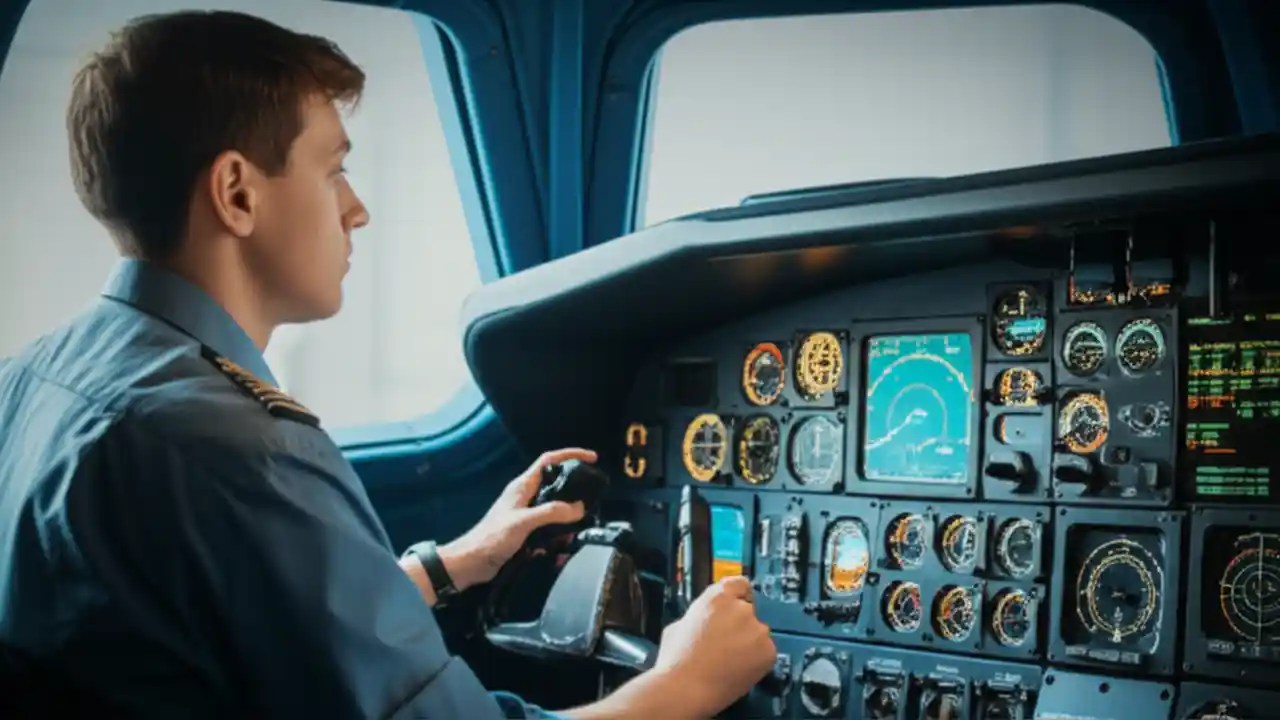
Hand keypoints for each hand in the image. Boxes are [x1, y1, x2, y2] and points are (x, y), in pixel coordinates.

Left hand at [438, 447, 595, 590]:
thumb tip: (579, 507)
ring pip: (555, 510)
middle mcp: (526, 496)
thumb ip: (551, 512)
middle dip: (574, 491)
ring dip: (567, 520)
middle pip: (555, 485)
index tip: (592, 458)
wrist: (472, 562)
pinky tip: (563, 548)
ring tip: (579, 530)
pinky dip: (558, 536)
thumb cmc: (493, 537)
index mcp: (523, 486)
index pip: (549, 461)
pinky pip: (549, 529)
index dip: (570, 455)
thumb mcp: (524, 522)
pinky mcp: (526, 532)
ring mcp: (526, 514)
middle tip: (592, 500)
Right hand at [650, 576, 776, 716]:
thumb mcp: (679, 624)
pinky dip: (757, 660)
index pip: (740, 584)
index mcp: (717, 597)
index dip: (738, 596)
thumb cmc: (675, 660)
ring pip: (758, 633)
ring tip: (729, 661)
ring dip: (749, 642)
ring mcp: (757, 630)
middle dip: (740, 624)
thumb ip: (699, 615)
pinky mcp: (768, 651)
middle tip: (726, 643)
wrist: (685, 690)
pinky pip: (766, 652)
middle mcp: (741, 608)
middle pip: (748, 610)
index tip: (736, 606)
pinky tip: (738, 669)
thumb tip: (705, 620)